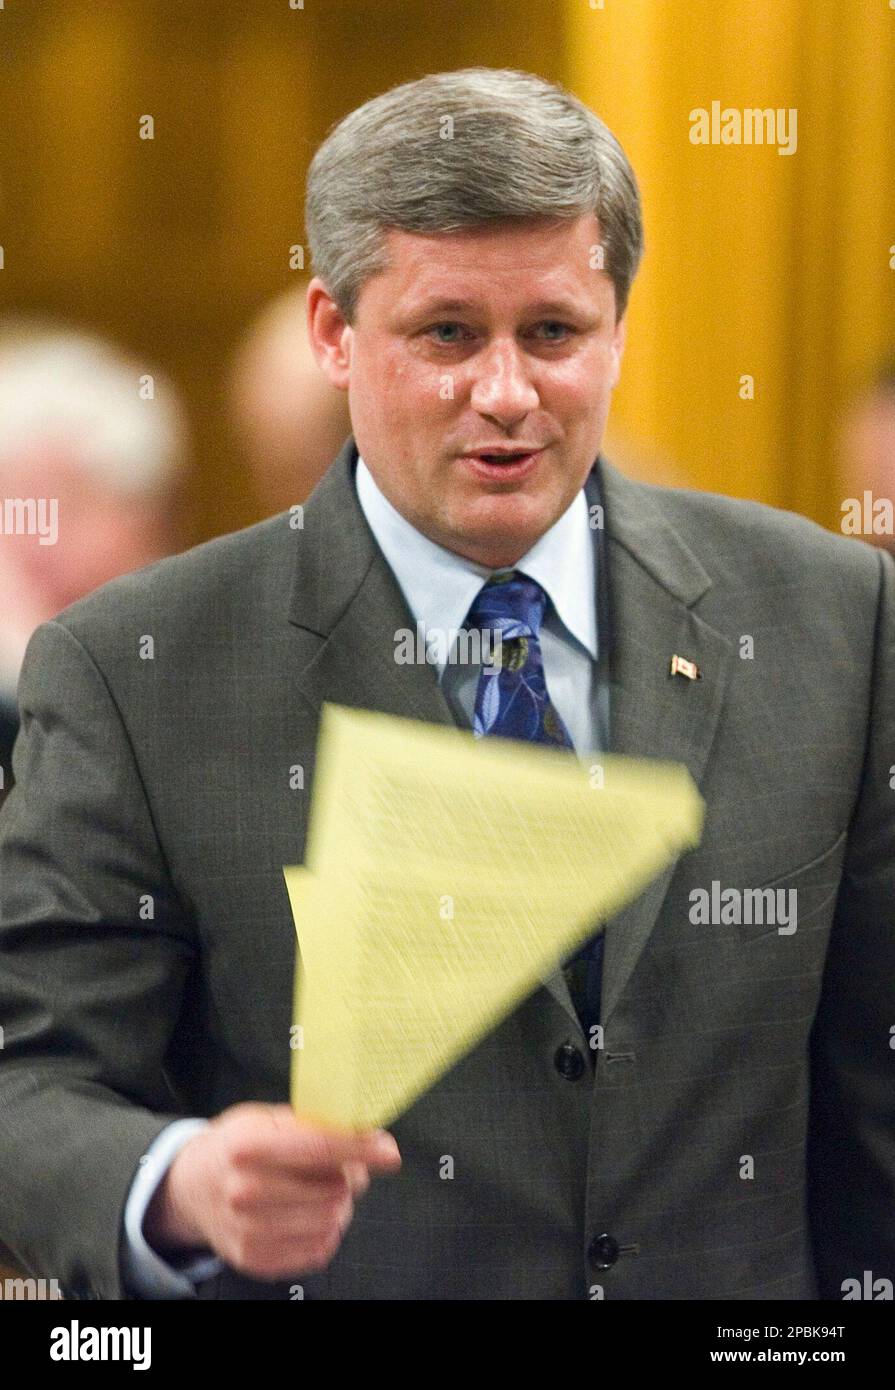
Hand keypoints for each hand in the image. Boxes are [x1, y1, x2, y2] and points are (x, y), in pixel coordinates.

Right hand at [143, 1102, 400, 1279]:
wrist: (191, 1187)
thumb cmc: (236, 1147)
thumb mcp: (266, 1118)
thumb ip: (312, 1124)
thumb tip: (365, 1131)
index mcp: (247, 1146)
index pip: (319, 1149)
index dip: (361, 1149)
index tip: (388, 1151)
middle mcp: (244, 1191)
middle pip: (331, 1189)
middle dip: (351, 1177)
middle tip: (345, 1168)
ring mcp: (247, 1230)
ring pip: (330, 1221)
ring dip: (341, 1205)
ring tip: (324, 1191)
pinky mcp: (254, 1259)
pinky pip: (318, 1250)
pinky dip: (326, 1230)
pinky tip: (311, 1213)